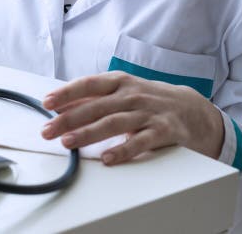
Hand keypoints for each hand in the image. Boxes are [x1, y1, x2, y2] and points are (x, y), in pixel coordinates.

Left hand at [41, 71, 224, 164]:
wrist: (194, 110)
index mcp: (119, 83)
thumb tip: (60, 107)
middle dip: (68, 119)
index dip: (66, 93)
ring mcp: (147, 113)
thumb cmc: (149, 100)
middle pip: (96, 107)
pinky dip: (123, 150)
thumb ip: (93, 99)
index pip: (88, 85)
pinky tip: (108, 158)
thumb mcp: (122, 92)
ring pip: (113, 123)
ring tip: (69, 143)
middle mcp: (132, 95)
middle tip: (48, 130)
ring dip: (88, 133)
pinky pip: (140, 142)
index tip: (47, 102)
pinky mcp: (163, 131)